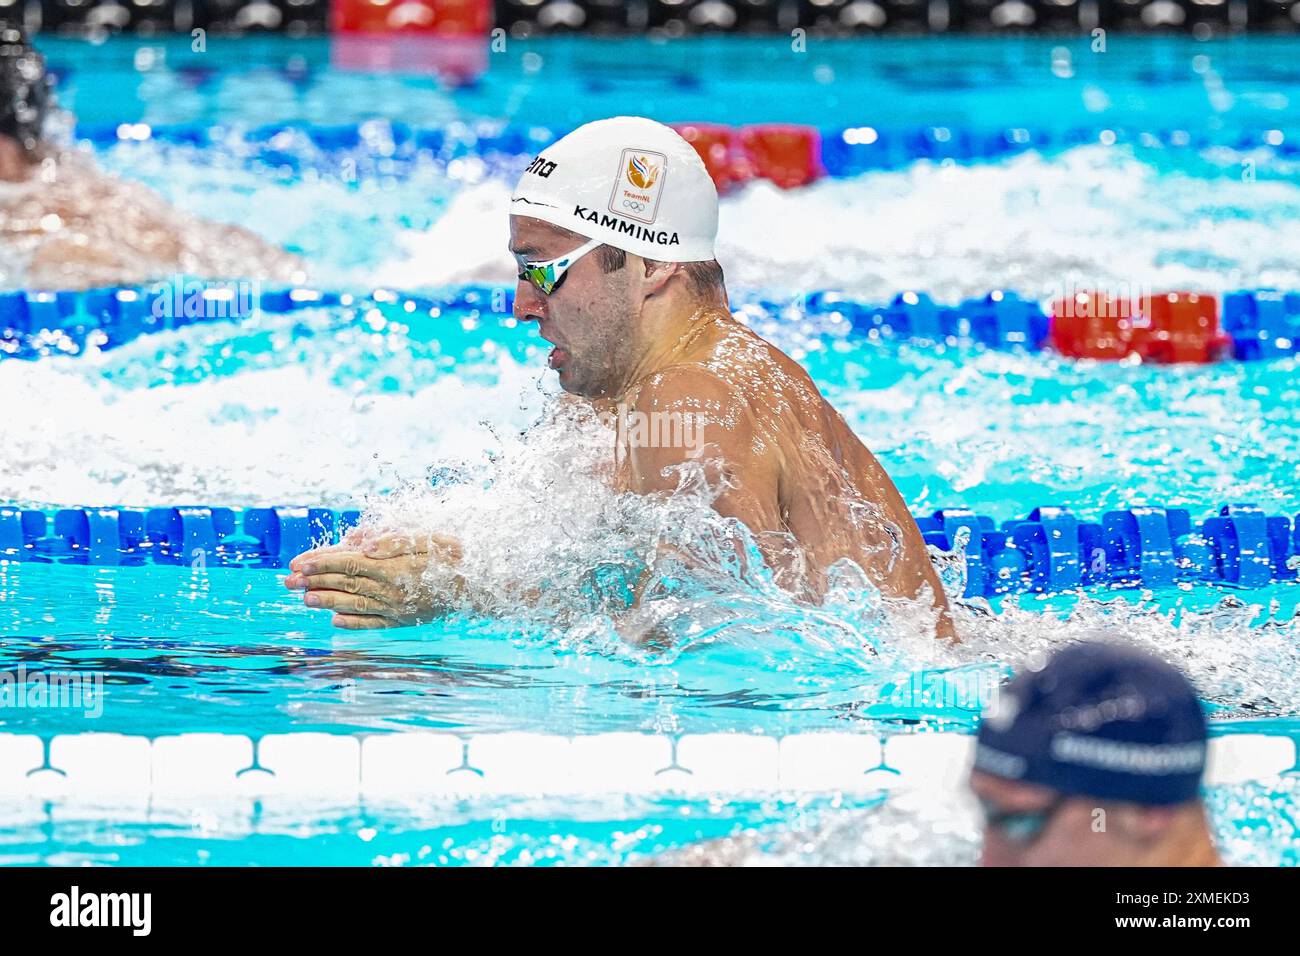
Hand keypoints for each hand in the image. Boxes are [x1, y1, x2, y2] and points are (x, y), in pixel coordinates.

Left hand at [283, 531, 462, 629]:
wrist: (479, 587)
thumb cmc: (452, 556)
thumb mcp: (426, 537)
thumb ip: (393, 539)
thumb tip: (362, 544)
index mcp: (392, 566)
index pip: (347, 563)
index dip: (321, 562)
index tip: (298, 563)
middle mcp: (389, 589)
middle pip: (345, 583)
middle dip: (314, 581)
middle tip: (288, 582)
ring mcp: (395, 607)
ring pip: (353, 604)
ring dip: (326, 602)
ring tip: (304, 600)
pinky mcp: (403, 620)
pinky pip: (373, 623)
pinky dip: (353, 623)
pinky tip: (336, 621)